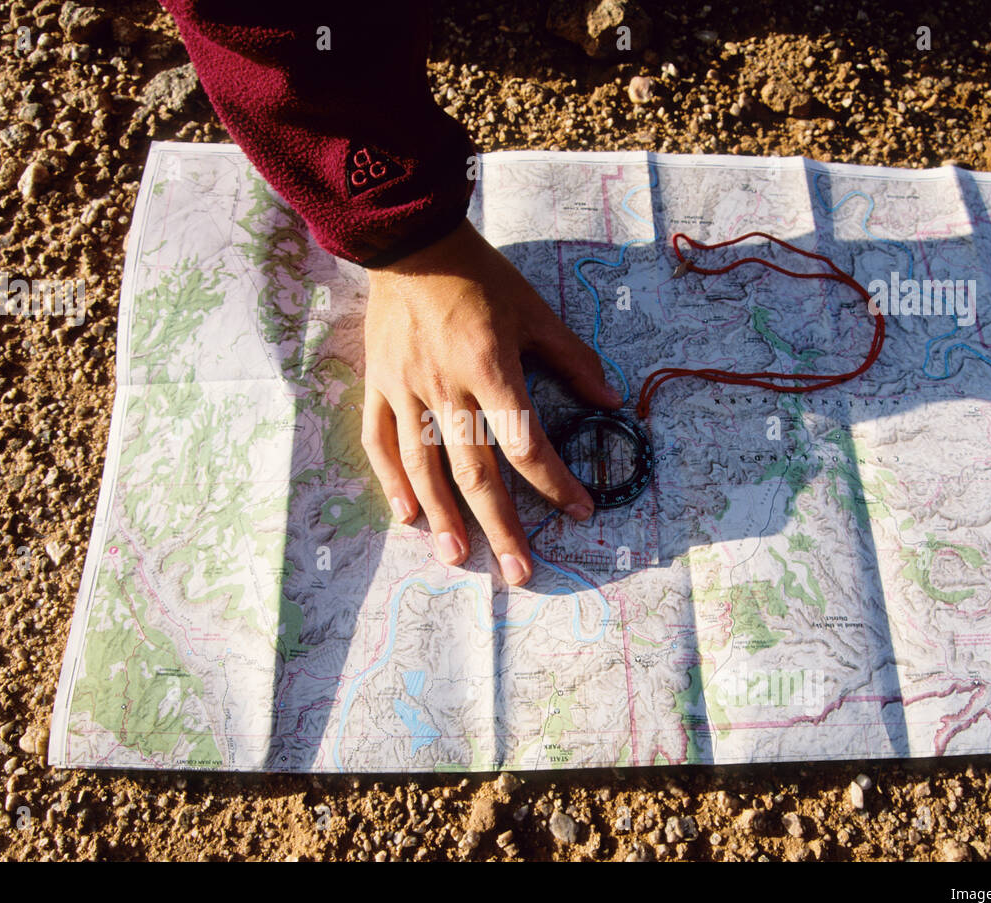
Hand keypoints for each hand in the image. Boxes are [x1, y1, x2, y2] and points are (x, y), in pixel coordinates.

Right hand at [360, 219, 622, 585]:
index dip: (556, 482)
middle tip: (518, 571)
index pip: (525, 443)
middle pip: (475, 472)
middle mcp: (446, 387)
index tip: (581, 509)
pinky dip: (392, 481)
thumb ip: (574, 360)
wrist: (412, 243)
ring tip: (459, 557)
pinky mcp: (378, 385)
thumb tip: (613, 402)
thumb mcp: (535, 312)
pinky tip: (408, 515)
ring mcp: (406, 389)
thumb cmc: (480, 278)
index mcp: (490, 368)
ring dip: (443, 517)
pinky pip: (380, 442)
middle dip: (500, 526)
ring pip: (424, 468)